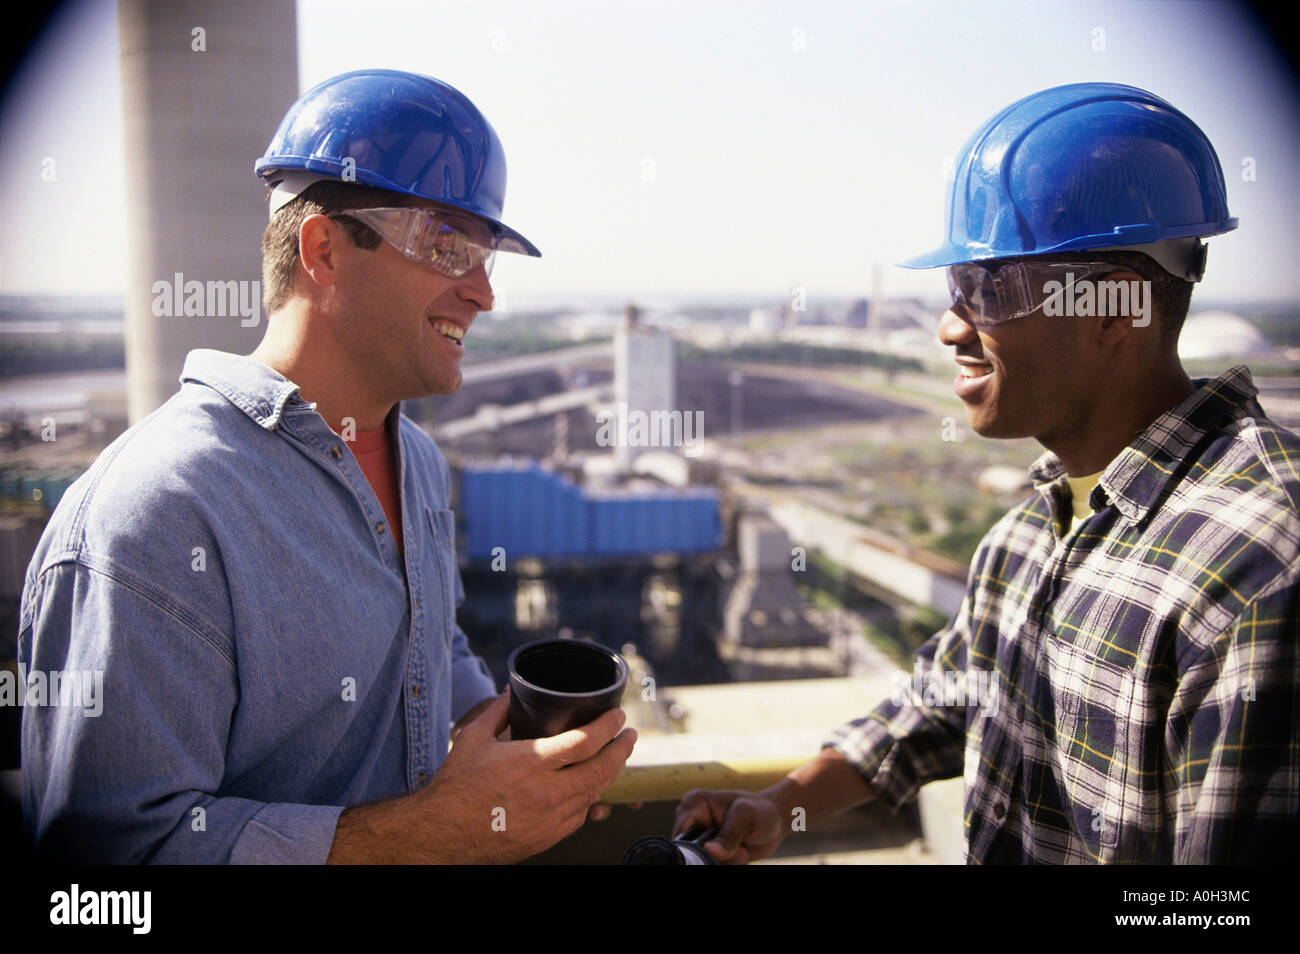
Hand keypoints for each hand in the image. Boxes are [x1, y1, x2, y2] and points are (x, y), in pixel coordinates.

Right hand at [417, 691, 636, 862]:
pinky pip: (580, 816)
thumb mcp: (474, 738)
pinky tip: (589, 787)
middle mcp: (547, 792)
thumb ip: (499, 711)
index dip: (609, 726)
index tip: (619, 716)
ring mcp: (550, 818)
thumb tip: (513, 691)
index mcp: (532, 762)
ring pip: (594, 793)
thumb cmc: (456, 786)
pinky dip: (589, 799)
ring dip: (609, 773)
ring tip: (615, 757)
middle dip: (622, 749)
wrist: (443, 833)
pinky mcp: (548, 838)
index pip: (587, 742)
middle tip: (629, 735)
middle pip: (602, 769)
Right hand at [672, 788, 787, 863]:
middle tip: (738, 849)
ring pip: (702, 862)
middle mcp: (693, 821)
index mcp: (694, 804)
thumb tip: (710, 851)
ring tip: (742, 849)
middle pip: (690, 852)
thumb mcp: (747, 815)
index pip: (681, 834)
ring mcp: (701, 837)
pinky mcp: (711, 851)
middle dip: (715, 857)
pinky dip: (728, 865)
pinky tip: (741, 854)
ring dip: (725, 862)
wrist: (776, 821)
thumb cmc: (761, 810)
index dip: (697, 848)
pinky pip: (712, 865)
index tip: (720, 851)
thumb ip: (729, 833)